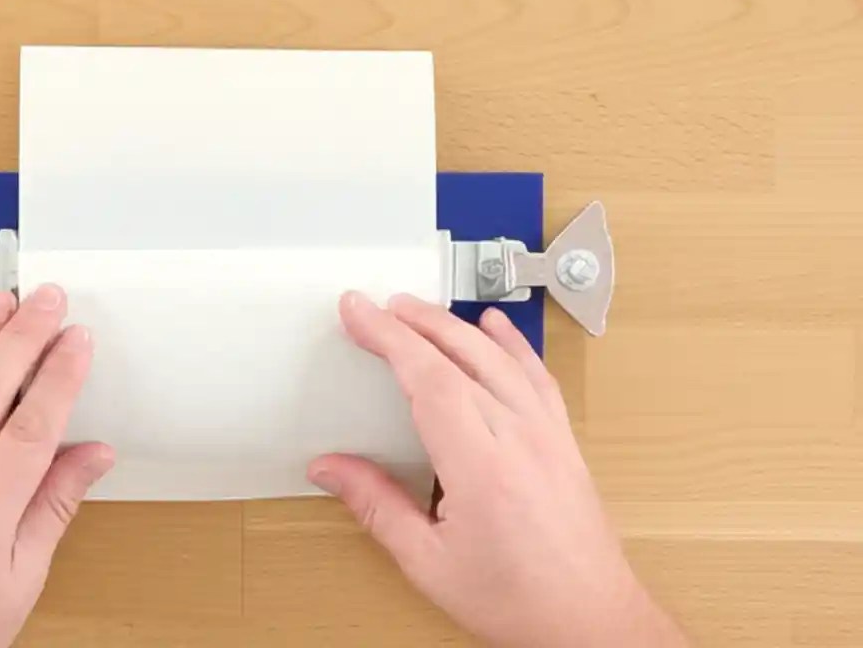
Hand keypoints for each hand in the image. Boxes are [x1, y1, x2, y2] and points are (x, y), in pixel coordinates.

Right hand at [310, 293, 685, 647]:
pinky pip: (536, 375)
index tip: (359, 313)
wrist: (590, 622)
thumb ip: (376, 506)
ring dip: (453, 325)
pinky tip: (496, 328)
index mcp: (482, 468)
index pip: (430, 379)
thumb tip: (331, 469)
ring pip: (499, 358)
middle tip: (375, 306)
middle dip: (412, 322)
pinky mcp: (564, 441)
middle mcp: (521, 440)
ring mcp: (549, 435)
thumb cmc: (519, 602)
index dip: (389, 338)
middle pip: (461, 356)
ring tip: (417, 309)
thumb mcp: (428, 563)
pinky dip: (513, 344)